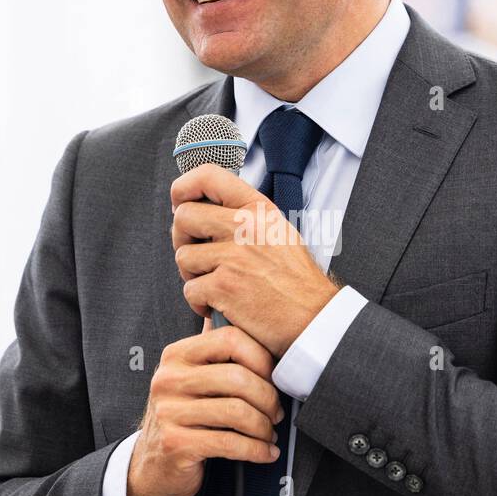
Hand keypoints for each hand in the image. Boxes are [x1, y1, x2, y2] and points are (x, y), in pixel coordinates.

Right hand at [126, 317, 283, 495]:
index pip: (230, 339)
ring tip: (269, 433)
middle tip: (276, 413)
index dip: (261, 358)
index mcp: (176, 355)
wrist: (153, 464)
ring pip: (237, 412)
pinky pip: (229, 442)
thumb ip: (215, 350)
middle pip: (237, 377)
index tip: (274, 378)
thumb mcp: (192, 378)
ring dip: (264, 427)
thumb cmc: (184, 417)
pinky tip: (265, 452)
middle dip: (268, 398)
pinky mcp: (175, 443)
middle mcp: (168, 379)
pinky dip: (256, 450)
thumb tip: (245, 316)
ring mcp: (169, 412)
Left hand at [171, 163, 339, 357]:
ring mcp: (234, 256)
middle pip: (184, 216)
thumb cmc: (295, 282)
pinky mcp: (224, 286)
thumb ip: (244, 217)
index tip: (181, 204)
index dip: (183, 188)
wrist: (314, 319)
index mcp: (258, 209)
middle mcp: (246, 226)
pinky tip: (221, 306)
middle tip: (198, 257)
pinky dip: (200, 303)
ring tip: (215, 285)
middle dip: (183, 239)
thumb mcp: (277, 232)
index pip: (208, 176)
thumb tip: (203, 209)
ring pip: (183, 256)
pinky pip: (190, 289)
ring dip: (193, 275)